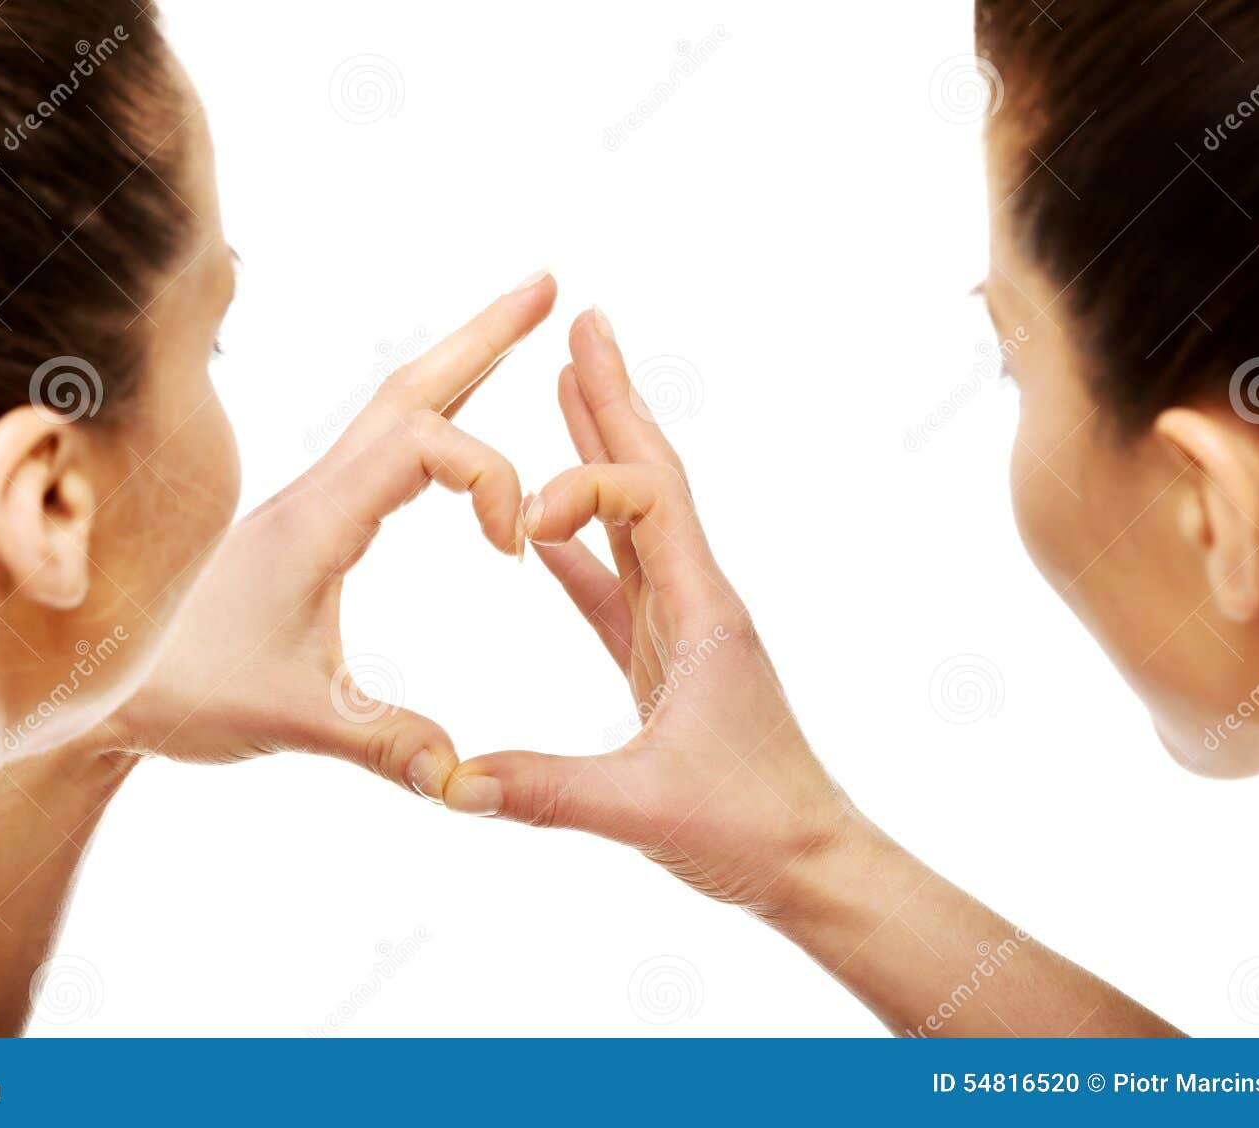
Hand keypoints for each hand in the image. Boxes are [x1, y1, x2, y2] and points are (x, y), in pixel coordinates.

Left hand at [111, 273, 556, 798]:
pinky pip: (379, 445)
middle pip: (410, 388)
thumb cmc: (184, 692)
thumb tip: (464, 776)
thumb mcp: (293, 718)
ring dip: (457, 364)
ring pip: (392, 407)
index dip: (488, 476)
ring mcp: (309, 501)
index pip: (424, 445)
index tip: (512, 549)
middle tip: (546, 286)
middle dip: (482, 337)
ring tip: (517, 328)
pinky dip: (431, 416)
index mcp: (317, 519)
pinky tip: (452, 428)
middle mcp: (314, 492)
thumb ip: (383, 742)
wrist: (101, 688)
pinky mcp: (306, 522)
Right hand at [444, 308, 849, 916]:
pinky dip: (581, 543)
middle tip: (585, 324)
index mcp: (701, 613)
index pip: (647, 503)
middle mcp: (696, 600)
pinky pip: (616, 581)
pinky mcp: (664, 658)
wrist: (807, 861)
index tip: (521, 520)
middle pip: (651, 475)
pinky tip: (548, 530)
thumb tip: (451, 778)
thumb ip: (545, 790)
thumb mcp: (642, 810)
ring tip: (568, 388)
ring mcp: (681, 625)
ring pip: (636, 517)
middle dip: (614, 398)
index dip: (582, 488)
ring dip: (600, 450)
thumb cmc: (749, 829)